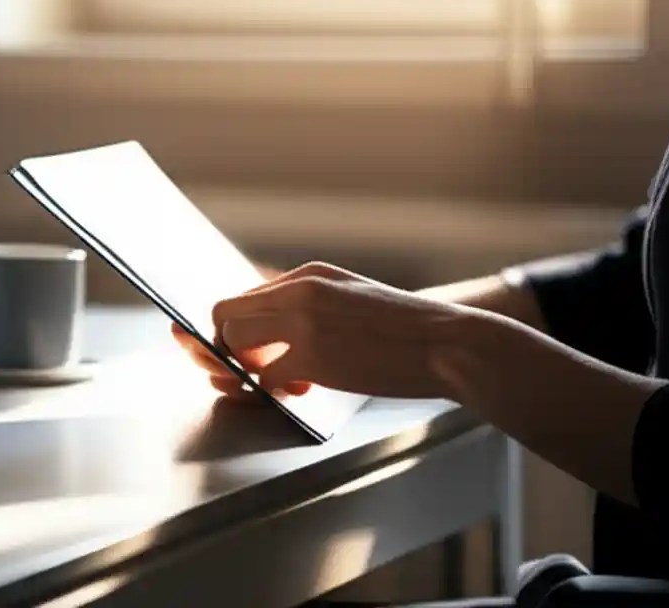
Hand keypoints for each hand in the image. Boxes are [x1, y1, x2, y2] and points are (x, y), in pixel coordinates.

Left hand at [172, 262, 478, 399]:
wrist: (451, 343)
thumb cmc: (406, 330)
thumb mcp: (353, 298)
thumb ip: (310, 307)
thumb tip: (265, 331)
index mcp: (308, 275)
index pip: (244, 296)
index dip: (229, 325)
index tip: (224, 345)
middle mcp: (299, 291)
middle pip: (225, 314)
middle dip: (217, 346)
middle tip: (229, 369)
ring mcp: (303, 322)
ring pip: (233, 342)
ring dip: (237, 369)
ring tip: (258, 382)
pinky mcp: (313, 357)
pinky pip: (261, 377)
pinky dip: (266, 390)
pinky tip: (293, 391)